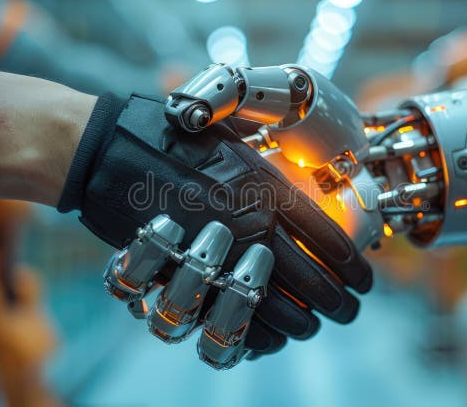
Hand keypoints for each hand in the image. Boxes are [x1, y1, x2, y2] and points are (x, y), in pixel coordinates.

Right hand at [58, 93, 371, 357]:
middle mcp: (244, 225)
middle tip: (352, 310)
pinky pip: (226, 320)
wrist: (102, 148)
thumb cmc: (167, 134)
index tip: (365, 278)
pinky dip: (256, 335)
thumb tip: (310, 170)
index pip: (329, 236)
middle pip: (312, 281)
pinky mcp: (178, 277)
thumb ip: (271, 153)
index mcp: (263, 186)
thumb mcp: (230, 130)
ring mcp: (211, 255)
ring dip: (304, 324)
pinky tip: (271, 335)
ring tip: (316, 326)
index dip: (354, 265)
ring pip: (275, 310)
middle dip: (340, 303)